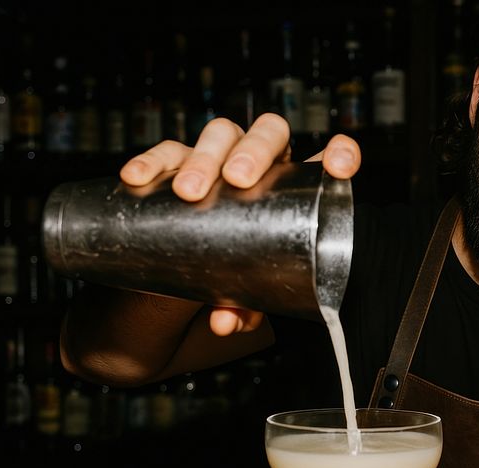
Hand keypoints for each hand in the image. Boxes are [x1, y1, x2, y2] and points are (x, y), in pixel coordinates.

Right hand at [118, 113, 361, 335]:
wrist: (196, 263)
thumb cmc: (241, 269)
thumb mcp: (252, 290)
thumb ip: (246, 305)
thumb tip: (224, 323)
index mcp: (298, 185)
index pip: (330, 156)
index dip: (341, 153)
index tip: (339, 168)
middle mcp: (264, 160)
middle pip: (269, 132)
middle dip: (253, 151)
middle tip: (236, 180)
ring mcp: (222, 154)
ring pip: (220, 133)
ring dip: (204, 156)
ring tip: (188, 190)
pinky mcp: (179, 160)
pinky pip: (167, 151)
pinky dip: (152, 161)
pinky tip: (137, 178)